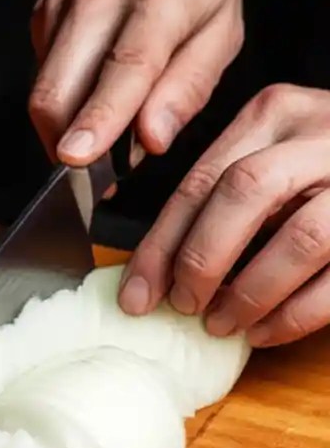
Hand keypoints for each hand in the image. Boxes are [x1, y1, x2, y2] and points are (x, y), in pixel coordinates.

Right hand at [29, 0, 243, 165]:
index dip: (98, 117)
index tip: (79, 156)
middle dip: (64, 141)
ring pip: (41, 85)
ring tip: (100, 124)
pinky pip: (39, 69)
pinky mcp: (42, 8)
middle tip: (92, 169)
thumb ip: (188, 88)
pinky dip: (61, 93)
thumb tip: (150, 139)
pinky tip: (89, 85)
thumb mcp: (219, 32)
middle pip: (58, 88)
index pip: (124, 67)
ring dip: (65, 122)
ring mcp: (63, 0)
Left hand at [119, 84, 329, 347]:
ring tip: (221, 325)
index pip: (200, 180)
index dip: (160, 245)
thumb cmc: (318, 178)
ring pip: (300, 237)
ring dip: (249, 292)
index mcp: (276, 114)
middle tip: (183, 306)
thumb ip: (221, 198)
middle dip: (202, 258)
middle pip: (243, 191)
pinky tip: (264, 333)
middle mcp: (322, 133)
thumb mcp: (271, 161)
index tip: (135, 296)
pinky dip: (295, 315)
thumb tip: (153, 274)